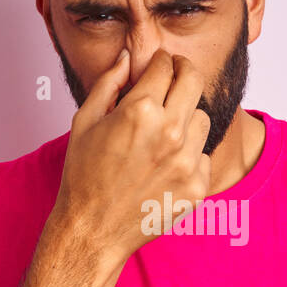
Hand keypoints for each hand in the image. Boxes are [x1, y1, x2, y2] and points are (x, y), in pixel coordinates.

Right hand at [50, 47, 212, 268]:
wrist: (93, 230)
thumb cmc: (83, 176)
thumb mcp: (85, 121)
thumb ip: (109, 82)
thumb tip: (127, 56)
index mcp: (140, 111)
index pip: (166, 65)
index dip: (162, 60)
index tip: (160, 63)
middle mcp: (170, 132)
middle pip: (194, 81)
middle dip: (183, 72)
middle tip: (176, 75)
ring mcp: (187, 161)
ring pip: (203, 118)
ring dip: (187, 117)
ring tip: (163, 132)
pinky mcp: (198, 186)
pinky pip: (203, 154)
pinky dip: (189, 155)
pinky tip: (165, 165)